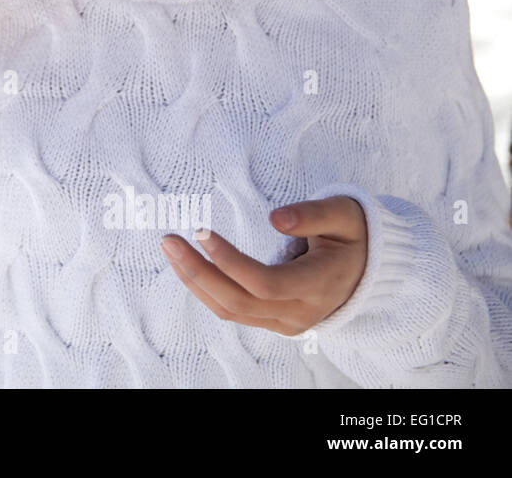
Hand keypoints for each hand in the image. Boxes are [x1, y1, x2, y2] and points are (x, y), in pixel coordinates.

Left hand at [159, 196, 367, 335]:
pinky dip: (206, 290)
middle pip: (238, 302)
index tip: (201, 232)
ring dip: (195, 282)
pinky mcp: (274, 322)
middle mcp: (300, 311)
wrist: (369, 272)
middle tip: (168, 240)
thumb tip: (276, 218)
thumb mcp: (345, 215)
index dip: (229, 260)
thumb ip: (313, 214)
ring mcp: (286, 322)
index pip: (265, 283)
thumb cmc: (354, 237)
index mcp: (319, 284)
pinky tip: (188, 266)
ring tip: (171, 250)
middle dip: (198, 272)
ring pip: (230, 311)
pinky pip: (234, 312)